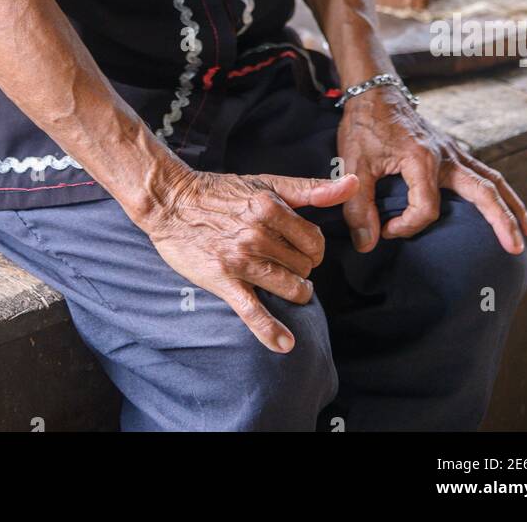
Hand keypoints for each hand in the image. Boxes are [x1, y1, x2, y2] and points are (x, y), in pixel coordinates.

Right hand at [140, 168, 358, 351]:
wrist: (172, 202)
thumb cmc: (221, 192)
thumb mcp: (267, 183)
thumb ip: (312, 188)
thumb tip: (354, 184)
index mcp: (270, 206)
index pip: (315, 241)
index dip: (313, 249)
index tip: (302, 250)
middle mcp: (257, 232)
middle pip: (305, 266)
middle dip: (302, 268)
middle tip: (285, 263)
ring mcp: (240, 258)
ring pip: (290, 287)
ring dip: (295, 292)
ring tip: (289, 287)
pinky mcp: (223, 280)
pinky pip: (253, 312)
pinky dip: (271, 331)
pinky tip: (284, 344)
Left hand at [336, 84, 526, 254]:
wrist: (374, 94)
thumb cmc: (364, 127)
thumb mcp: (354, 165)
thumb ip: (358, 207)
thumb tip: (367, 245)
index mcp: (421, 159)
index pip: (426, 209)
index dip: (407, 226)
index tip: (386, 229)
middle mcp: (445, 156)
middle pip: (482, 191)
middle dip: (500, 221)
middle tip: (515, 249)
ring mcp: (453, 152)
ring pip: (490, 180)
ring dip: (510, 206)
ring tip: (526, 232)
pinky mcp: (452, 151)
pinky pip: (483, 172)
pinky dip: (498, 191)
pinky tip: (506, 206)